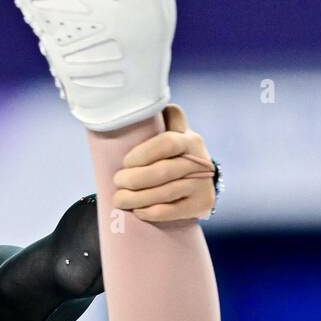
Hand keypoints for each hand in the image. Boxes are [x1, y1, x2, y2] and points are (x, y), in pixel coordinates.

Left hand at [112, 104, 215, 220]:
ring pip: (166, 192)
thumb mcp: (170, 134)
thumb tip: (122, 108)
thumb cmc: (172, 155)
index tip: (125, 162)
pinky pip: (172, 211)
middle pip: (164, 171)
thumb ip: (156, 122)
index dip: (143, 153)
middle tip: (117, 181)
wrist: (199, 183)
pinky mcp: (201, 204)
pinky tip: (137, 211)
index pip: (167, 143)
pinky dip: (151, 212)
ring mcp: (203, 183)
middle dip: (135, 178)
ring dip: (137, 198)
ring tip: (119, 199)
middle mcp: (200, 160)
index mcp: (189, 139)